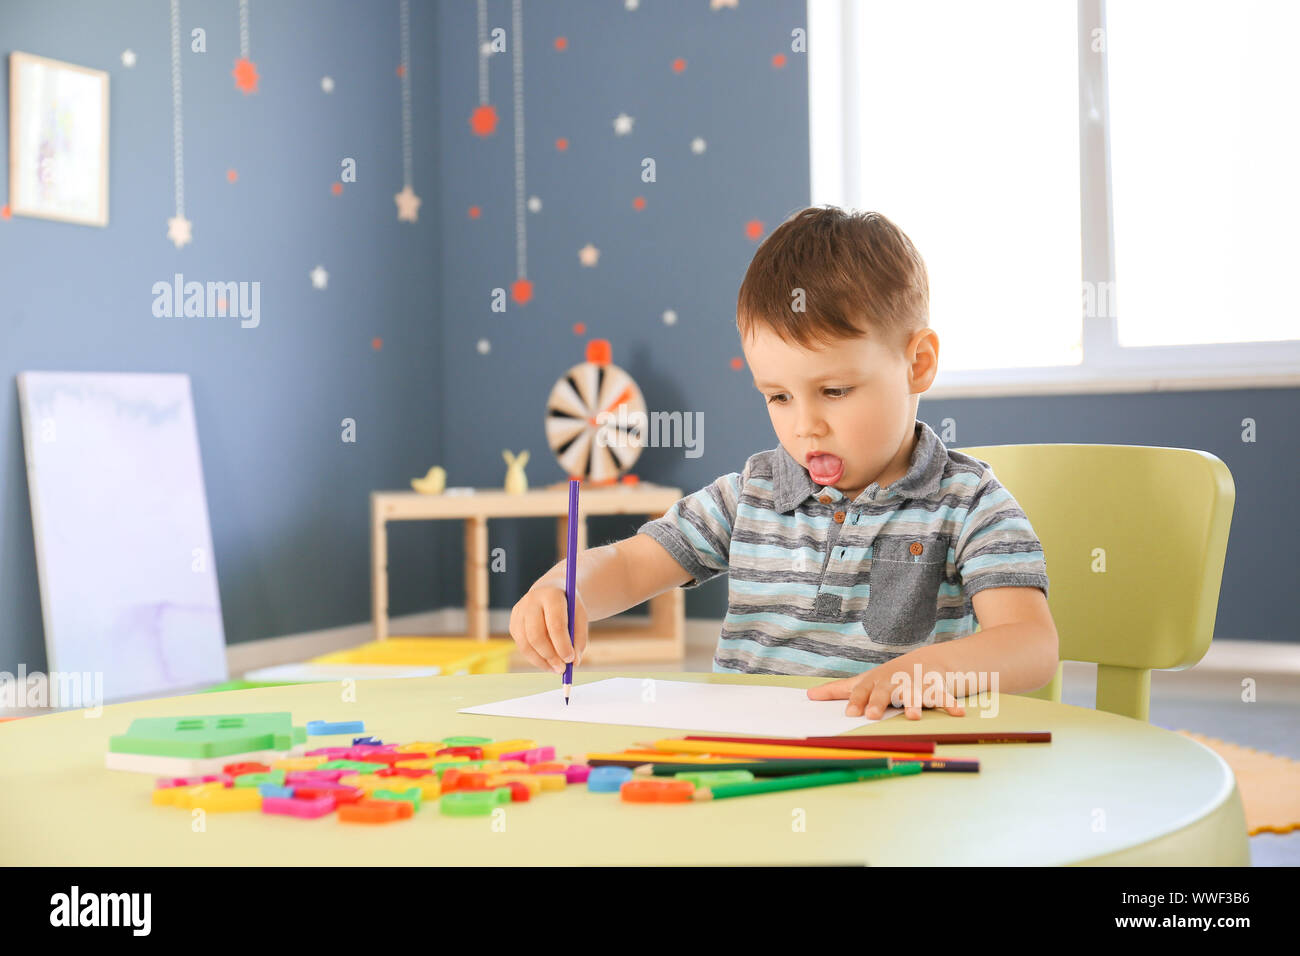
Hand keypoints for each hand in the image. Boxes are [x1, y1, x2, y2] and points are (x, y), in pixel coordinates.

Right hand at [508, 584, 586, 673]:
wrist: (550, 592)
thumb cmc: (568, 607)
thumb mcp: (580, 617)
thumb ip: (579, 638)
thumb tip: (574, 663)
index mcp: (551, 596)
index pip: (555, 624)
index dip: (562, 645)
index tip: (570, 660)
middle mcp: (531, 602)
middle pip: (536, 636)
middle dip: (550, 656)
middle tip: (562, 669)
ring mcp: (519, 613)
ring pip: (526, 644)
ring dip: (542, 661)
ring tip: (556, 669)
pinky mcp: (513, 624)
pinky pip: (522, 647)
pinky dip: (535, 658)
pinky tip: (547, 662)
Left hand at [806, 655, 966, 719]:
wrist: (924, 662)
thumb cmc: (887, 678)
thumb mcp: (863, 682)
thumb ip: (838, 691)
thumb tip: (809, 696)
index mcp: (876, 682)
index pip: (863, 691)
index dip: (857, 701)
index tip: (851, 713)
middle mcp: (895, 682)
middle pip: (886, 691)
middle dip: (880, 702)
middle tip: (874, 715)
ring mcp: (916, 684)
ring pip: (915, 694)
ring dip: (915, 704)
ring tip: (913, 716)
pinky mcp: (935, 687)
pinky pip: (945, 696)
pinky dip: (951, 704)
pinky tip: (958, 715)